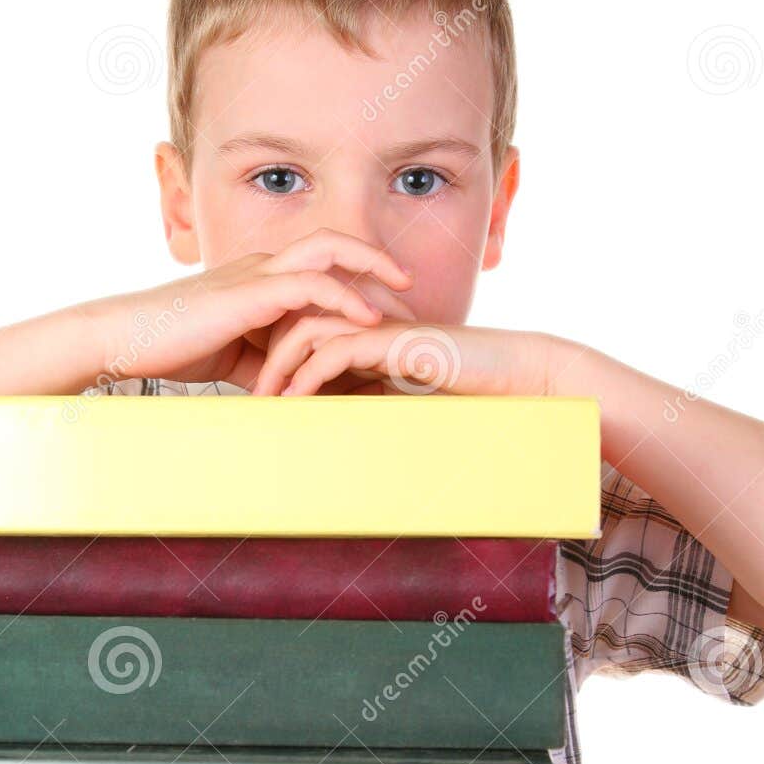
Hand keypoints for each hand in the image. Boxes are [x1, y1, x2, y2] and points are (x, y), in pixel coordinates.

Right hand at [89, 231, 413, 388]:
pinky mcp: (250, 292)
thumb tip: (300, 392)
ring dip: (371, 266)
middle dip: (374, 256)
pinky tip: (367, 319)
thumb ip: (271, 366)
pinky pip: (309, 284)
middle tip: (408, 281)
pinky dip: (343, 298)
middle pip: (331, 242)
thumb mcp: (237, 361)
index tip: (388, 301)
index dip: (355, 276)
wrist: (127, 339)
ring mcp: (256, 273)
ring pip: (327, 250)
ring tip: (404, 290)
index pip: (318, 264)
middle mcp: (261, 266)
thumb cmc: (173, 348)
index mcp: (258, 278)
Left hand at [252, 316, 556, 397]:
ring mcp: (380, 328)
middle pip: (297, 324)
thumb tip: (344, 440)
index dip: (277, 361)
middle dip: (265, 358)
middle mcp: (369, 324)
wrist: (517, 375)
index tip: (256, 395)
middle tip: (246, 395)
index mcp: (367, 334)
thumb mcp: (409, 403)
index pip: (307, 335)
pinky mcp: (391, 340)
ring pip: (308, 331)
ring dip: (279, 366)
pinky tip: (293, 399)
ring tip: (262, 399)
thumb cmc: (471, 393)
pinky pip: (335, 350)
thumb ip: (375, 407)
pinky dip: (308, 374)